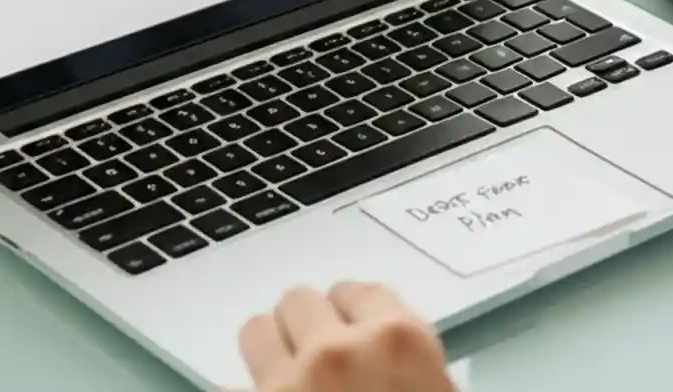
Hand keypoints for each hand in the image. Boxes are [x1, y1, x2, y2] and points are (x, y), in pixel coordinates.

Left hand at [239, 283, 456, 391]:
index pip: (361, 291)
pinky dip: (250, 388)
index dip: (355, 312)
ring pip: (257, 329)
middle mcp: (340, 351)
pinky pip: (233, 383)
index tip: (354, 326)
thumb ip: (411, 357)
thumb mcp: (439, 387)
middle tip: (320, 354)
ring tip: (287, 370)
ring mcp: (289, 383)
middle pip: (302, 299)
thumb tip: (385, 344)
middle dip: (309, 325)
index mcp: (400, 340)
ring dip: (272, 348)